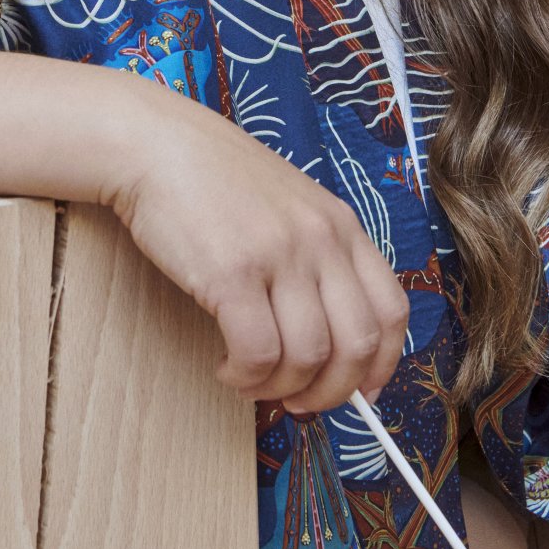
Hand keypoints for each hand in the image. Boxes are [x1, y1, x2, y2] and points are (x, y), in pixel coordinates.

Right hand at [104, 97, 412, 414]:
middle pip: (356, 345)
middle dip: (332, 392)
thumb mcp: (289, 209)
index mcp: (342, 225)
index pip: (391, 311)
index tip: (360, 393)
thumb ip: (315, 260)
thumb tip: (325, 344)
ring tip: (250, 379)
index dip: (381, 365)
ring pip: (307, 357)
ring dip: (280, 388)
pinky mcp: (233, 273)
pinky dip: (245, 376)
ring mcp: (280, 255)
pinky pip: (257, 352)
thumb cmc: (215, 182)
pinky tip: (226, 367)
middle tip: (300, 403)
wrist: (156, 145)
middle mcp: (322, 240)